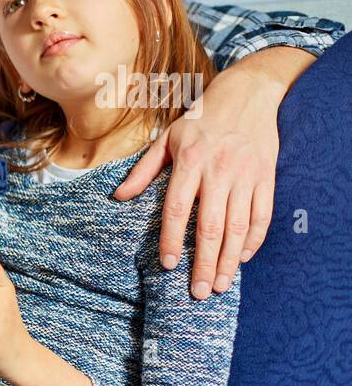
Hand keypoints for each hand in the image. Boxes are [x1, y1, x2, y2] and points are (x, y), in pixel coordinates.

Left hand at [112, 58, 289, 297]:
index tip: (168, 265)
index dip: (171, 238)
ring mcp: (246, 175)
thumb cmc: (201, 119)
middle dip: (203, 262)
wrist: (249, 94)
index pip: (177, 208)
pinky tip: (241, 259)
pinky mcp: (266, 177)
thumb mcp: (167, 138)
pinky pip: (262, 215)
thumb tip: (118, 197)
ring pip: (238, 226)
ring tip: (219, 285)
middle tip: (197, 292)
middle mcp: (219, 171)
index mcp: (190, 162)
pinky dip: (253, 239)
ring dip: (228, 259)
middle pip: (210, 226)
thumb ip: (143, 170)